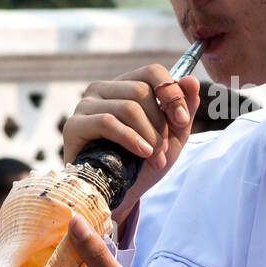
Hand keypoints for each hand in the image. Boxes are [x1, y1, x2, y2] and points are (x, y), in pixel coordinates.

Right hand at [62, 64, 200, 224]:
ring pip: (128, 107)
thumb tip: (191, 80)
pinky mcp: (74, 125)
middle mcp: (104, 89)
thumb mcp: (172, 136)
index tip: (182, 121)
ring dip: (148, 137)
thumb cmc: (144, 162)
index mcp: (127, 85)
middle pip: (141, 91)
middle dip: (159, 125)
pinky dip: (130, 138)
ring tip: (155, 159)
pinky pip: (107, 122)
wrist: (120, 194)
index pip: (152, 72)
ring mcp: (86, 105)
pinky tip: (141, 153)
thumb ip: (184, 109)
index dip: (171, 94)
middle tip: (164, 152)